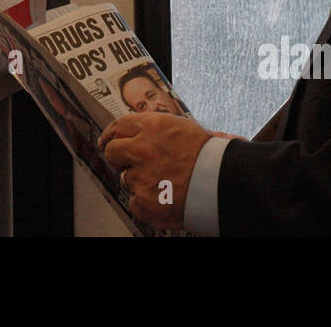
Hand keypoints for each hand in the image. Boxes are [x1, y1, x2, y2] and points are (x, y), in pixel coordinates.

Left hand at [98, 113, 213, 229]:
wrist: (223, 182)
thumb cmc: (210, 156)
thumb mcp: (184, 129)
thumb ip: (157, 128)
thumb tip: (140, 129)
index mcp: (151, 127)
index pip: (118, 126)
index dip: (110, 134)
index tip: (107, 140)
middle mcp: (141, 149)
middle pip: (112, 151)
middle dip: (118, 158)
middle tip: (129, 164)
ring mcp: (141, 177)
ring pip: (125, 179)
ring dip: (138, 182)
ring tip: (162, 183)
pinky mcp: (144, 201)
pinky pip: (134, 203)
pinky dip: (145, 204)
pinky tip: (162, 199)